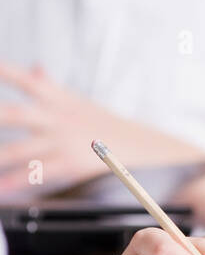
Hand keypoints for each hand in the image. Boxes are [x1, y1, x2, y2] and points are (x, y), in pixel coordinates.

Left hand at [0, 61, 204, 196]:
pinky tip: (1, 189)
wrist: (141, 146)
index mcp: (58, 99)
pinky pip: (37, 174)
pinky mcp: (70, 165)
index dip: (4, 73)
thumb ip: (50, 85)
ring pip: (19, 150)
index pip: (24, 80)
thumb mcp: (77, 100)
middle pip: (14, 115)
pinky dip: (15, 183)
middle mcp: (58, 118)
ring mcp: (63, 143)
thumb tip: (35, 65)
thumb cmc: (104, 124)